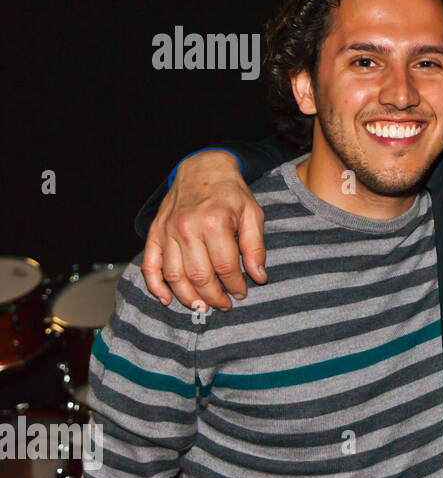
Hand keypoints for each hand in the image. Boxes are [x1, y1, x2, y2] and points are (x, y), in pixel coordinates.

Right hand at [140, 150, 266, 310]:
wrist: (203, 169)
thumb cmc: (231, 194)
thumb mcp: (252, 214)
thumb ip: (255, 247)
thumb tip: (259, 277)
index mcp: (214, 222)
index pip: (225, 267)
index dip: (235, 285)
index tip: (242, 293)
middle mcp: (187, 227)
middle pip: (199, 275)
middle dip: (213, 296)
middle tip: (224, 305)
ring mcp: (167, 231)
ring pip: (175, 275)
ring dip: (188, 297)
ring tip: (203, 308)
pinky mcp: (155, 232)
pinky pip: (150, 264)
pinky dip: (155, 285)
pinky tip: (166, 299)